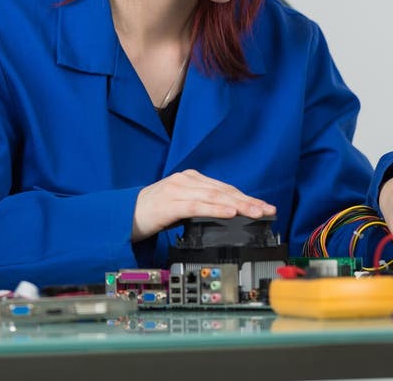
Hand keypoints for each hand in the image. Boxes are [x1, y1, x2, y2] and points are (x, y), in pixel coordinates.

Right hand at [131, 169, 275, 241]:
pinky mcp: (171, 202)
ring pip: (215, 196)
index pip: (224, 188)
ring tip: (255, 211)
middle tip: (267, 209)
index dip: (246, 197)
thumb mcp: (181, 206)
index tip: (264, 206)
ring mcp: (178, 189)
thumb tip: (227, 214)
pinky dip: (217, 208)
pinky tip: (230, 212)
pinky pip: (198, 205)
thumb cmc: (154, 211)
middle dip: (248, 200)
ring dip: (238, 204)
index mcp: (191, 179)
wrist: (125, 214)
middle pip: (223, 190)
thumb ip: (201, 206)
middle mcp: (186, 180)